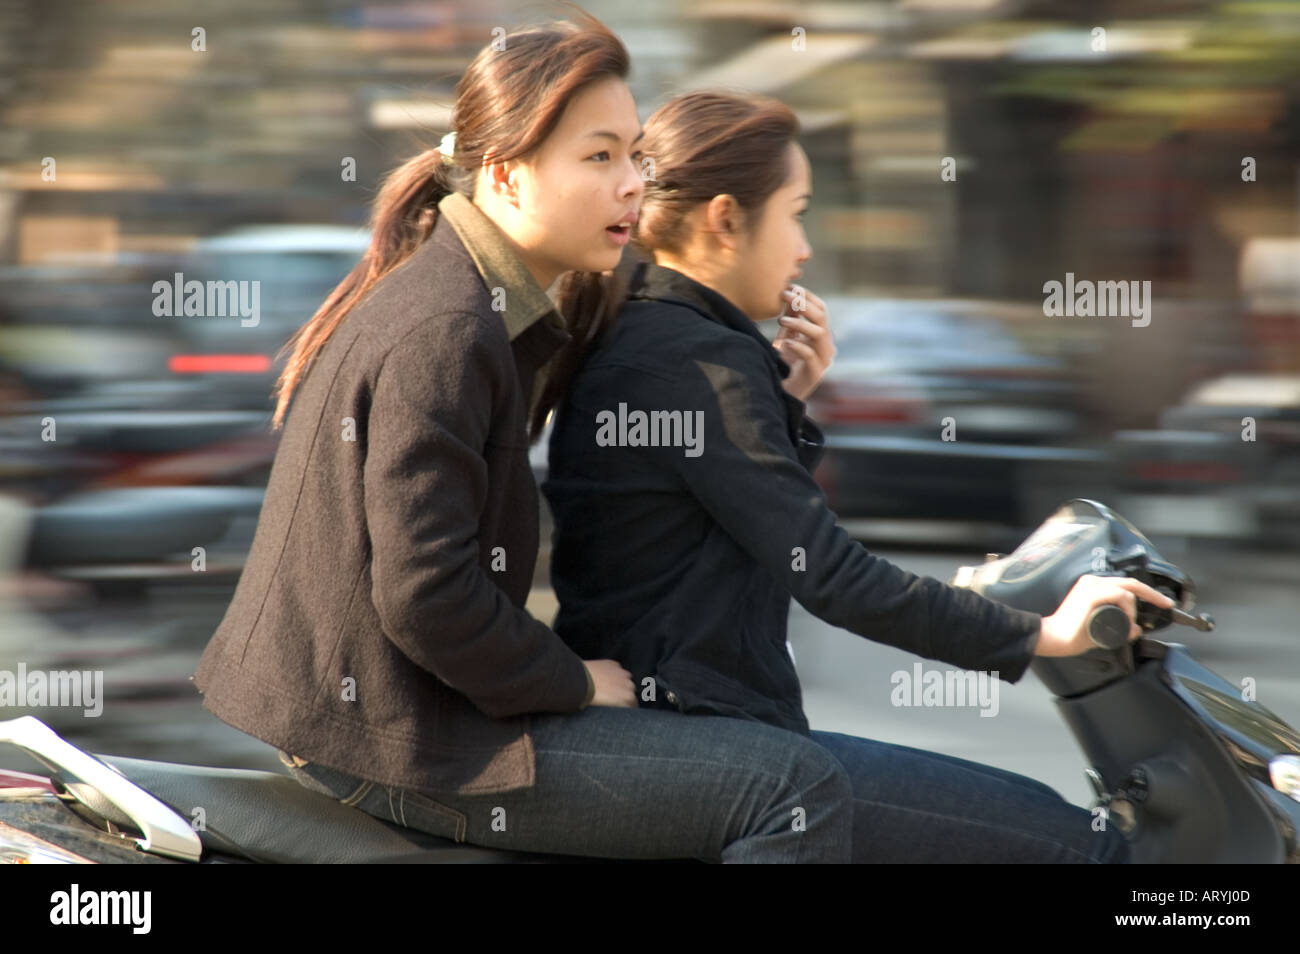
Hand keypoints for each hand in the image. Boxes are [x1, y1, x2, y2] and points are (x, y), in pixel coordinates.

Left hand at [583, 659, 636, 706]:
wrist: (579, 681)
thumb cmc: (590, 698)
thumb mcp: (606, 710)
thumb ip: (617, 707)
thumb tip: (617, 707)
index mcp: (628, 698)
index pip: (633, 705)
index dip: (625, 707)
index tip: (617, 708)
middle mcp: (629, 684)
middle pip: (630, 691)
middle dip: (622, 694)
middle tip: (609, 698)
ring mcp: (622, 673)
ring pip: (625, 679)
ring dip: (619, 683)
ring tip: (605, 686)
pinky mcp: (614, 664)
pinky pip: (617, 670)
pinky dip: (612, 673)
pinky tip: (602, 677)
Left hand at [774, 283, 833, 401]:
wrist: (785, 393)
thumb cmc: (785, 364)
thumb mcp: (787, 337)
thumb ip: (791, 318)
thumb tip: (789, 293)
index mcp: (822, 334)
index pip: (821, 309)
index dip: (808, 296)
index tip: (791, 287)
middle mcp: (826, 345)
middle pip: (822, 317)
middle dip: (803, 304)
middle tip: (784, 296)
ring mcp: (824, 359)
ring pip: (819, 334)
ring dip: (800, 323)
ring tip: (781, 320)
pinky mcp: (816, 374)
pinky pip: (810, 356)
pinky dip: (797, 346)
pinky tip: (783, 344)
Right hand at [1035, 575, 1174, 656]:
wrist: (1053, 637)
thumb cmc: (1071, 634)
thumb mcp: (1102, 628)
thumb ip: (1119, 627)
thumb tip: (1136, 629)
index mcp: (1092, 587)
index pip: (1125, 585)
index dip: (1147, 593)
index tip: (1162, 602)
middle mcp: (1092, 582)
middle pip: (1130, 584)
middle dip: (1152, 595)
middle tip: (1165, 604)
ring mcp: (1091, 586)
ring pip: (1127, 591)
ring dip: (1133, 610)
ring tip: (1128, 625)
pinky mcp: (1091, 593)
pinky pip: (1120, 595)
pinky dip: (1127, 608)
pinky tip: (1125, 620)